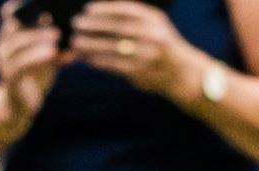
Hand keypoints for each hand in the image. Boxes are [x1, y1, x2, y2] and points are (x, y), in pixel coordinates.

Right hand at [0, 6, 64, 116]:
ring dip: (38, 37)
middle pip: (15, 24)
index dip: (24, 7)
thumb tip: (72, 24)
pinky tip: (54, 53)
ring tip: (57, 36)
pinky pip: (22, 64)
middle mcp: (3, 45)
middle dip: (37, 23)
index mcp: (9, 35)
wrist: (19, 107)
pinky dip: (39, 56)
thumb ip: (53, 40)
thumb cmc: (34, 77)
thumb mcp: (46, 55)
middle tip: (58, 26)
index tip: (47, 10)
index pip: (10, 13)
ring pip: (18, 43)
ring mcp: (4, 61)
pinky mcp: (9, 78)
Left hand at [62, 0, 190, 93]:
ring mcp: (147, 55)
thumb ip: (132, 18)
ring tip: (76, 42)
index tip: (87, 9)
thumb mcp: (153, 25)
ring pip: (113, 48)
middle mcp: (152, 35)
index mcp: (154, 19)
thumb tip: (97, 14)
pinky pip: (114, 65)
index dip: (105, 9)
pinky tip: (87, 58)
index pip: (126, 10)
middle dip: (94, 25)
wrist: (182, 73)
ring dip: (91, 44)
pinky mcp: (140, 73)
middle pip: (117, 28)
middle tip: (76, 23)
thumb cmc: (160, 45)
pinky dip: (98, 61)